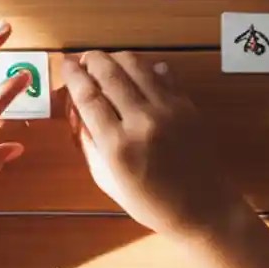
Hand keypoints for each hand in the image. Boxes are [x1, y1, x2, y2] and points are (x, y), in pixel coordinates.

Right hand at [61, 52, 247, 237]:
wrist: (203, 209)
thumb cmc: (150, 203)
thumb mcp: (108, 181)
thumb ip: (90, 144)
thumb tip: (78, 111)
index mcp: (118, 145)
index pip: (88, 97)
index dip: (73, 76)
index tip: (65, 64)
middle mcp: (142, 121)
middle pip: (110, 74)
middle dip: (92, 60)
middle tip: (84, 59)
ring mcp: (168, 110)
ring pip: (137, 66)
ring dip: (117, 58)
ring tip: (107, 61)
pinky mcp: (188, 106)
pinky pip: (163, 74)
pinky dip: (147, 68)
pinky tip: (138, 71)